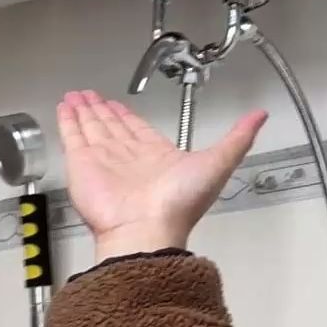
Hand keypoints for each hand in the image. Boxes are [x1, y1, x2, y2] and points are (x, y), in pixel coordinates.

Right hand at [57, 90, 267, 261]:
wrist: (146, 230)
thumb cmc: (179, 205)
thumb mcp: (219, 162)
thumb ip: (238, 137)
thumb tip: (260, 116)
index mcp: (157, 156)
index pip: (138, 130)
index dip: (127, 116)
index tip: (118, 104)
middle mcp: (129, 158)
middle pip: (112, 127)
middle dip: (101, 111)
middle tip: (91, 96)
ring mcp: (104, 161)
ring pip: (92, 128)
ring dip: (84, 111)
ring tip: (76, 96)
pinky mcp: (82, 164)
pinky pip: (74, 136)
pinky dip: (68, 120)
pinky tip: (66, 107)